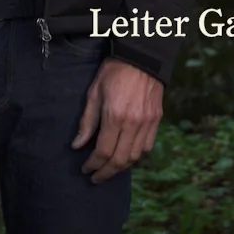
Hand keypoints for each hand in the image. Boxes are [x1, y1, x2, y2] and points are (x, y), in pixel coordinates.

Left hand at [72, 58, 162, 183]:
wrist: (142, 56)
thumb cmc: (114, 71)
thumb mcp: (94, 93)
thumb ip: (87, 122)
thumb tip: (77, 145)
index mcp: (115, 117)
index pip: (103, 151)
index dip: (93, 164)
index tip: (85, 168)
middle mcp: (133, 123)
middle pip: (120, 160)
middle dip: (106, 172)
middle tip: (96, 177)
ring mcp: (147, 122)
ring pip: (135, 156)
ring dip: (121, 167)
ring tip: (110, 168)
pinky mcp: (156, 119)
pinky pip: (147, 146)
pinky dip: (137, 155)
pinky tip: (127, 154)